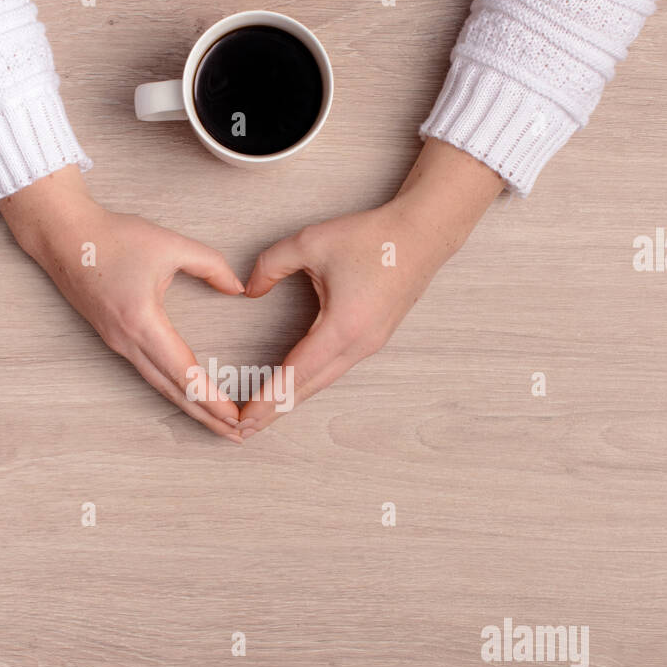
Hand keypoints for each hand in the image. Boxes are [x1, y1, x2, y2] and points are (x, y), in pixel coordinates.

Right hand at [0, 166, 245, 442]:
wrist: (63, 236)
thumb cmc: (114, 237)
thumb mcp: (170, 244)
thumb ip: (210, 265)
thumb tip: (238, 288)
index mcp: (142, 322)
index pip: (183, 371)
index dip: (211, 398)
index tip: (235, 416)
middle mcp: (128, 342)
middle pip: (172, 390)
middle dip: (206, 416)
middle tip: (237, 435)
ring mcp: (118, 344)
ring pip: (159, 386)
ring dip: (190, 407)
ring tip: (218, 424)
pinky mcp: (114, 340)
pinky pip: (148, 374)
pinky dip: (172, 390)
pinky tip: (187, 397)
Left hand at [238, 140, 504, 433]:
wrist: (423, 234)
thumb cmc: (371, 237)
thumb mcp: (310, 242)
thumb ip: (271, 265)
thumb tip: (248, 290)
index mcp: (343, 326)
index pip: (295, 371)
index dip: (267, 397)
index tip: (243, 418)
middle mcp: (359, 345)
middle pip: (309, 388)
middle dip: (275, 411)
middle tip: (243, 431)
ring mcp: (370, 345)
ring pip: (323, 382)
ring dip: (292, 400)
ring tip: (264, 416)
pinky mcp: (374, 339)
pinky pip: (335, 369)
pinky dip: (310, 384)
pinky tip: (295, 388)